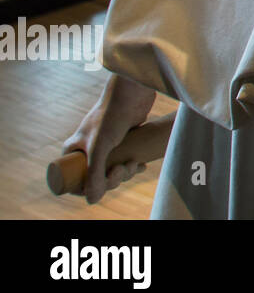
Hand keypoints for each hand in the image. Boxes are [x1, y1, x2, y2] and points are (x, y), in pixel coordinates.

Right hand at [63, 75, 155, 203]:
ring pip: (112, 171)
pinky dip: (132, 167)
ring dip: (124, 173)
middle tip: (122, 170)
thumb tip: (92, 200)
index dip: (88, 188)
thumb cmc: (112, 115)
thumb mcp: (100, 147)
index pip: (74, 180)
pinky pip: (124, 162)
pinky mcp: (122, 142)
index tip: (104, 183)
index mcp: (73, 150)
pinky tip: (140, 165)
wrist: (132, 93)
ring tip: (133, 164)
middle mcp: (87, 149)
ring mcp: (105, 146)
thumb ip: (95, 174)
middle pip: (96, 178)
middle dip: (112, 179)